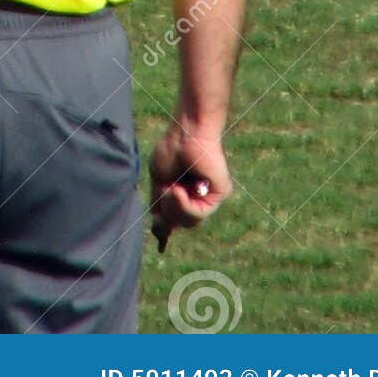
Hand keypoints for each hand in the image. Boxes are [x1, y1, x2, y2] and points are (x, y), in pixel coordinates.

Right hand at [148, 121, 230, 251]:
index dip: (165, 230)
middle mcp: (197, 196)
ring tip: (171, 189)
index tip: (161, 244)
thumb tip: (159, 225)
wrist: (186, 133)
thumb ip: (160, 202)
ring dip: (174, 208)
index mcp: (183, 192)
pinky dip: (185, 205)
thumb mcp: (159, 178)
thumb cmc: (172, 149)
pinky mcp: (218, 195)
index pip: (176, 217)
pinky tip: (179, 191)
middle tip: (164, 192)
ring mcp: (208, 196)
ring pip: (190, 222)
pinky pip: (200, 214)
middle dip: (167, 213)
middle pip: (180, 223)